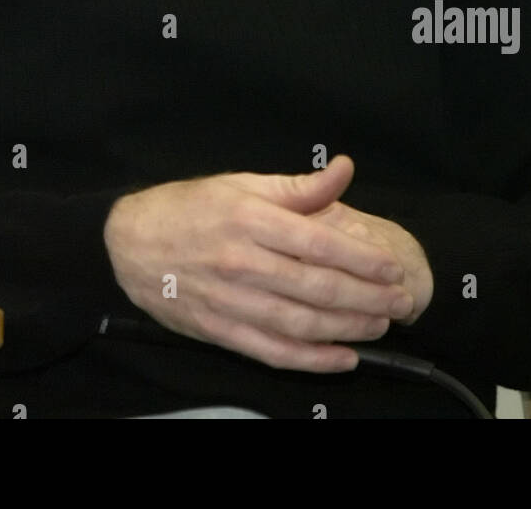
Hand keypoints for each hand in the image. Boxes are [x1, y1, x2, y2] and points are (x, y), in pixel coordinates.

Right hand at [103, 154, 416, 372]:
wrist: (128, 243)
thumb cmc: (189, 208)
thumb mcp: (241, 184)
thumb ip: (297, 186)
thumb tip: (344, 170)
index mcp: (251, 219)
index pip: (318, 243)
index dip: (362, 259)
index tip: (392, 267)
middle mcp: (243, 261)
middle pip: (316, 287)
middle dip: (367, 298)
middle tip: (401, 301)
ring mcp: (231, 300)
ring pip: (301, 323)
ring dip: (348, 328)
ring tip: (380, 325)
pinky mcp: (221, 330)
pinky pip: (273, 350)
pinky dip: (312, 360)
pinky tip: (343, 357)